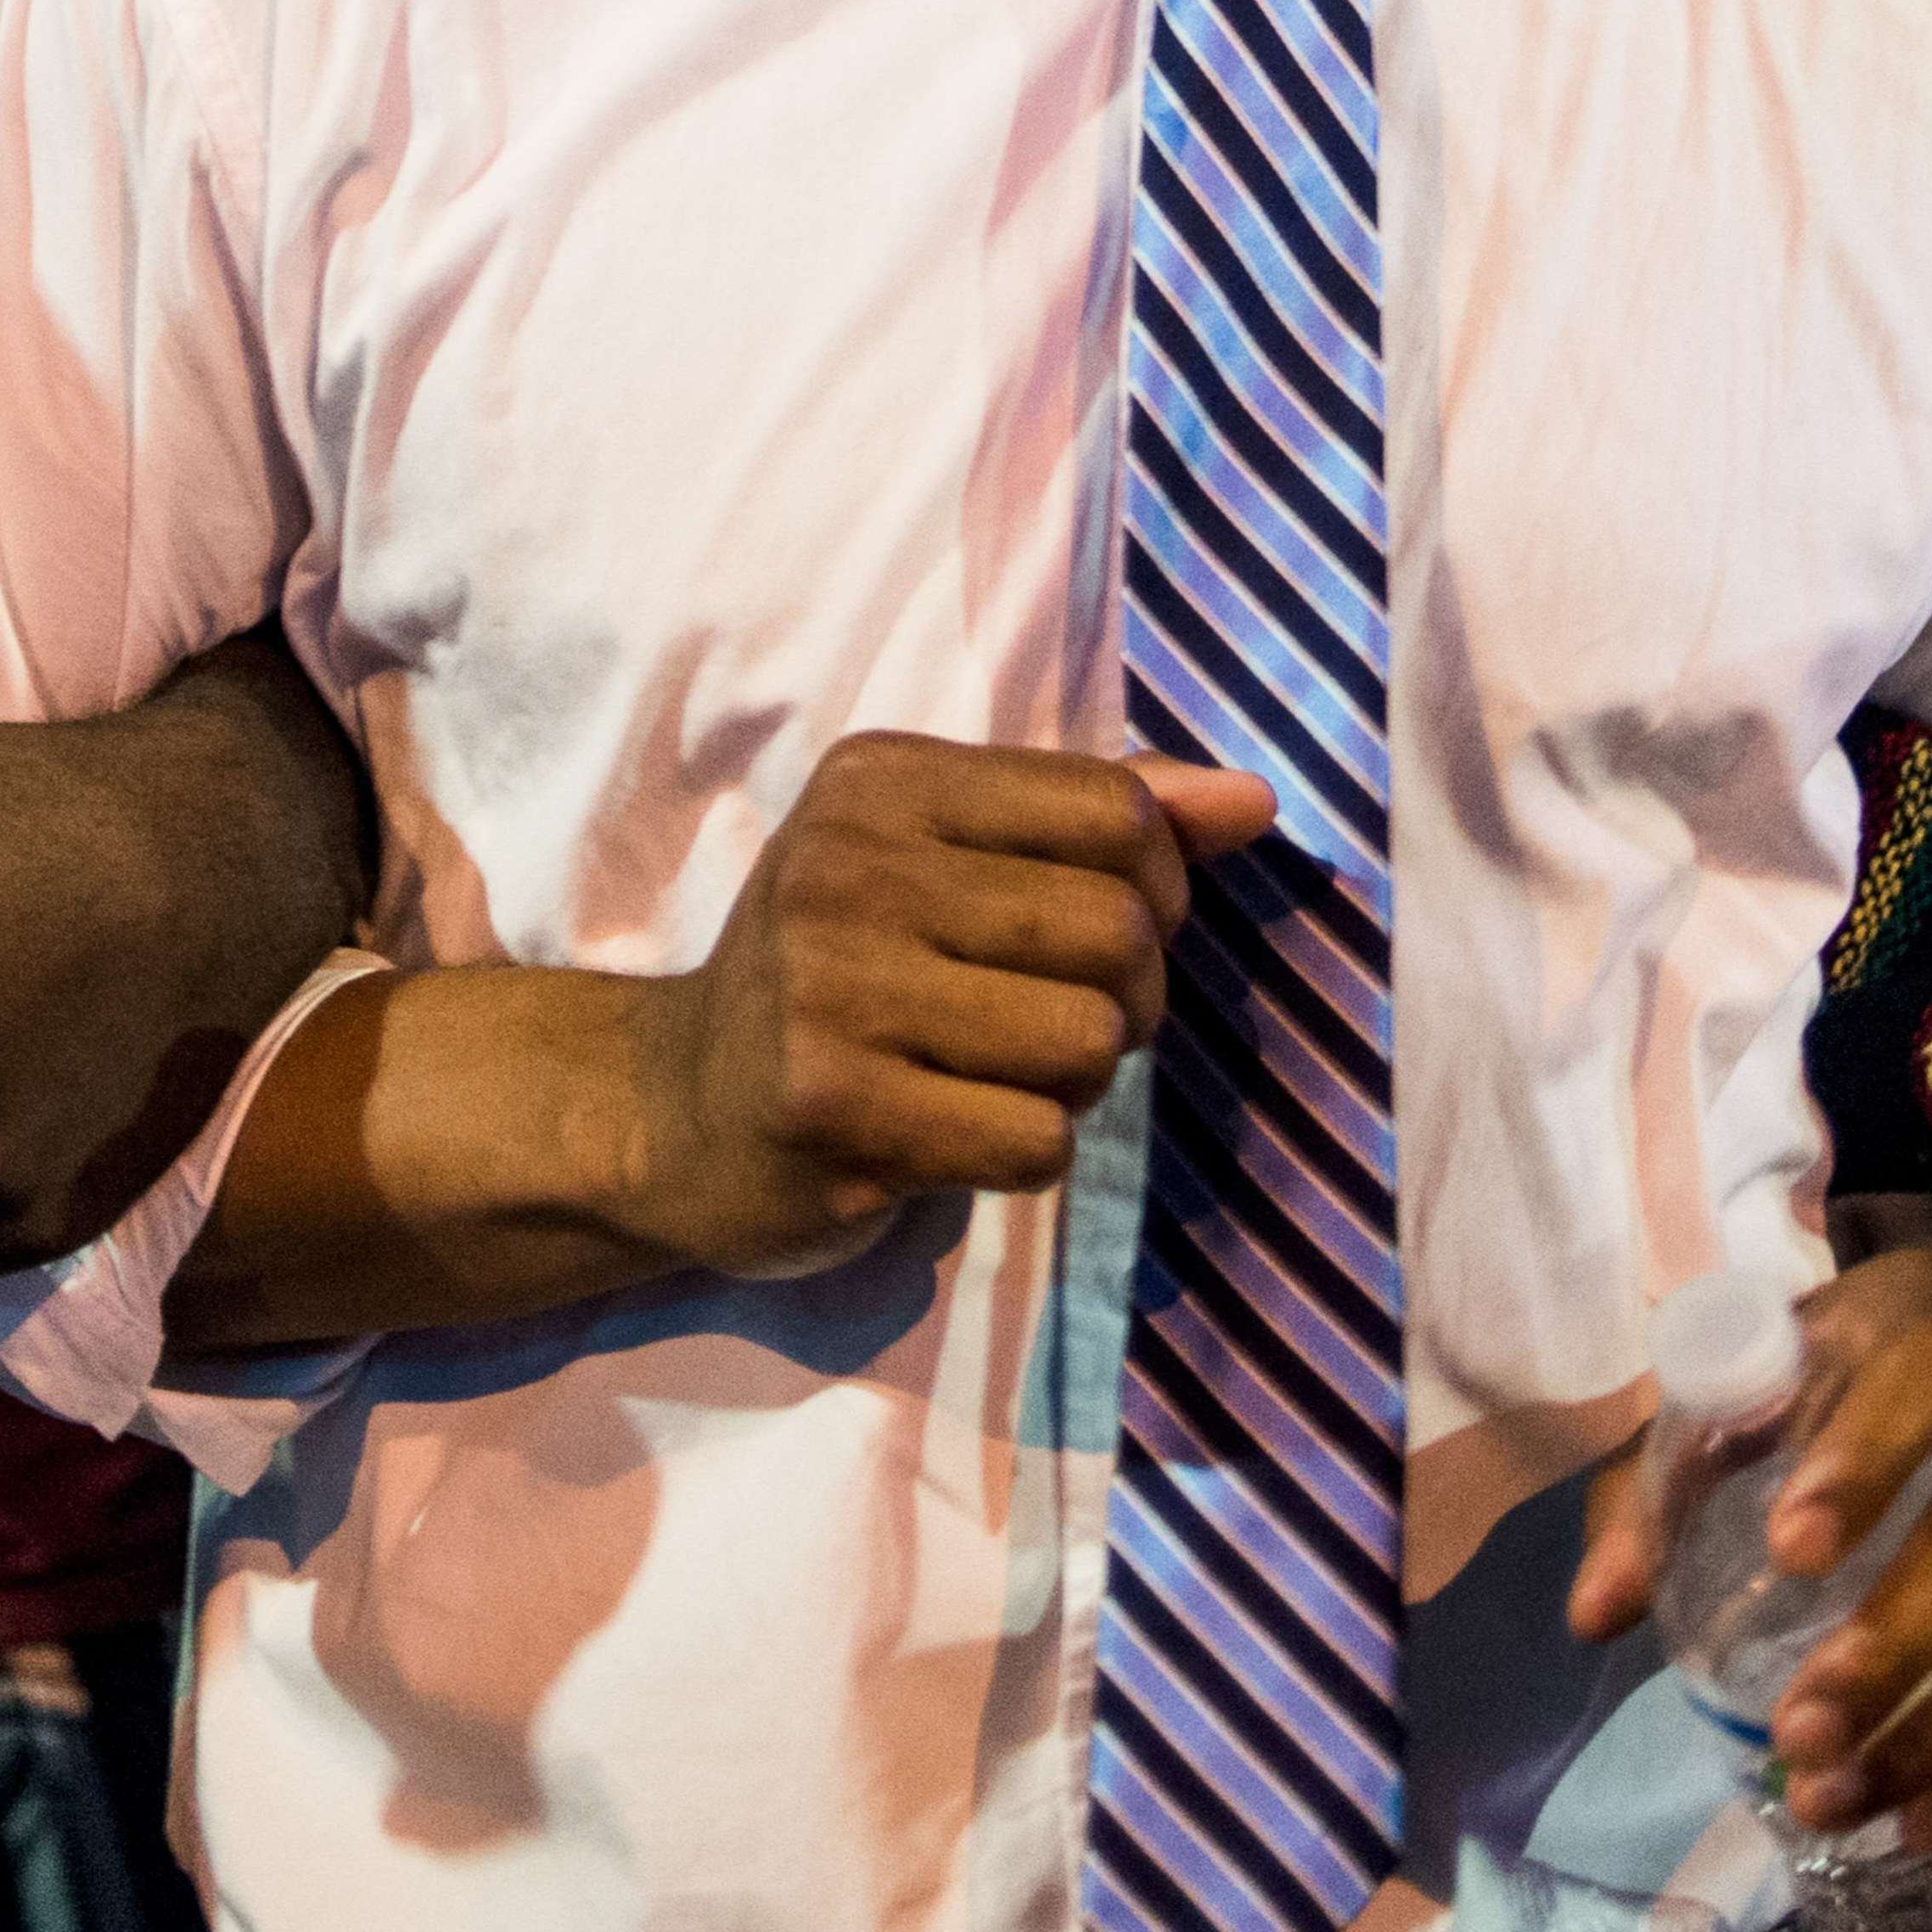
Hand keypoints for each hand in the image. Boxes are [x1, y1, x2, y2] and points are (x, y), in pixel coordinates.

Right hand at [610, 731, 1272, 1280]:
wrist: (677, 1112)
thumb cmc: (843, 976)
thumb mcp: (948, 861)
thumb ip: (1103, 821)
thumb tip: (1253, 800)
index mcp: (882, 780)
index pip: (1118, 813)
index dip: (1159, 890)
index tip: (1105, 933)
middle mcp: (845, 866)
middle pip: (1118, 933)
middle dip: (1128, 1000)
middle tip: (1058, 1024)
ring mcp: (829, 989)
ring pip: (1087, 1044)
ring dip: (1075, 1086)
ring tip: (998, 1077)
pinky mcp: (831, 1107)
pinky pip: (1035, 1139)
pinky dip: (1026, 1151)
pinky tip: (952, 1133)